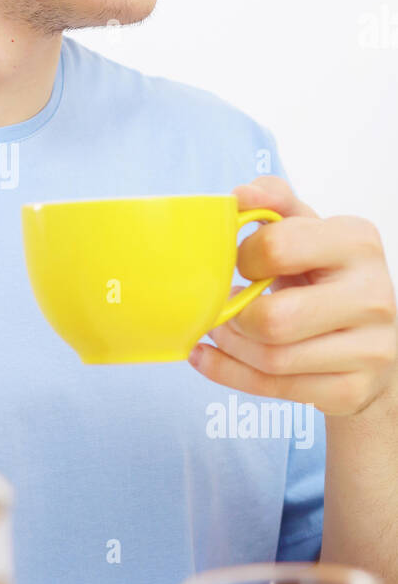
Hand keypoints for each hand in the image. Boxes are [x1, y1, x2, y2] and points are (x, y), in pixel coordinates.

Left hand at [188, 176, 397, 416]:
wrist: (367, 339)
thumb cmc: (325, 277)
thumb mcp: (307, 232)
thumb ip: (274, 204)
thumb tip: (240, 195)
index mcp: (357, 242)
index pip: (278, 247)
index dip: (242, 257)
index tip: (239, 263)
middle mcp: (373, 295)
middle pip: (274, 319)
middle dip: (234, 316)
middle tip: (223, 306)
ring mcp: (370, 348)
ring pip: (272, 359)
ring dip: (230, 346)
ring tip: (220, 329)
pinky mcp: (354, 389)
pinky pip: (275, 389)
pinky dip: (230, 373)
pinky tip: (210, 356)